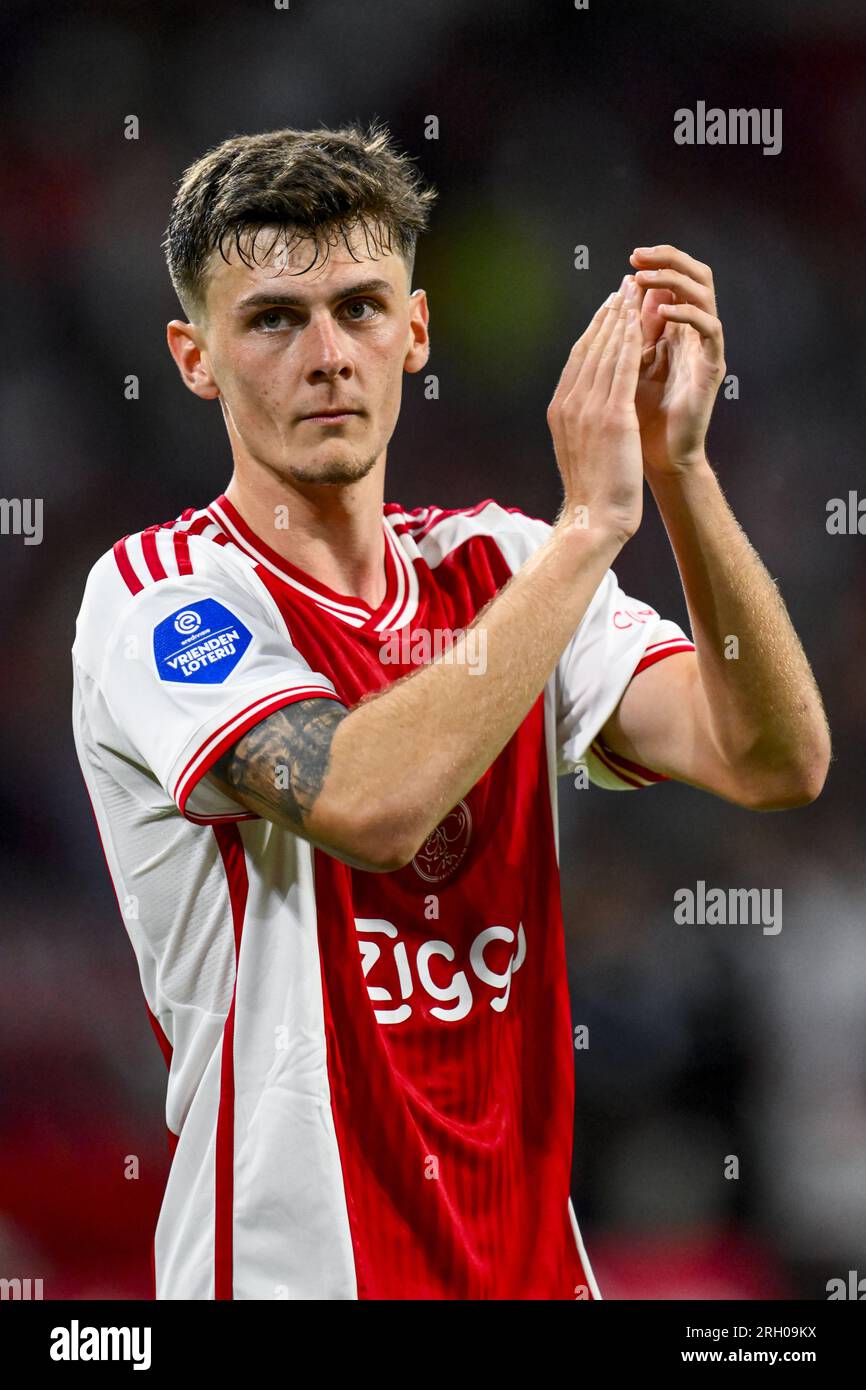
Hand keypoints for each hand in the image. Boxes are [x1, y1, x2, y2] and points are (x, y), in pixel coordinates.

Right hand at [547, 275, 646, 544]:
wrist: (594, 517)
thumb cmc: (593, 491)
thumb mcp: (580, 448)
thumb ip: (582, 421)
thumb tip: (588, 406)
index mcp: (560, 409)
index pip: (578, 359)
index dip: (594, 330)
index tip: (608, 310)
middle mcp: (569, 403)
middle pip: (589, 346)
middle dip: (608, 314)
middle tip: (623, 287)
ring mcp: (588, 408)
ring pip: (605, 351)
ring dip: (621, 317)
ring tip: (634, 291)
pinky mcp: (611, 416)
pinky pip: (621, 367)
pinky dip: (630, 339)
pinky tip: (641, 319)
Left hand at [629, 244, 725, 475]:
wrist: (656, 457)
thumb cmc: (638, 415)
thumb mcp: (627, 364)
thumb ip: (630, 333)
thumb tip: (623, 292)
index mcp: (675, 329)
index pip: (675, 279)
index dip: (656, 263)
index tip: (630, 258)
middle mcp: (694, 333)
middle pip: (696, 276)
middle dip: (668, 260)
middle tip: (638, 257)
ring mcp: (705, 348)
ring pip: (705, 294)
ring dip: (674, 280)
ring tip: (645, 278)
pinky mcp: (712, 367)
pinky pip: (709, 329)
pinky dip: (687, 314)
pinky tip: (662, 311)